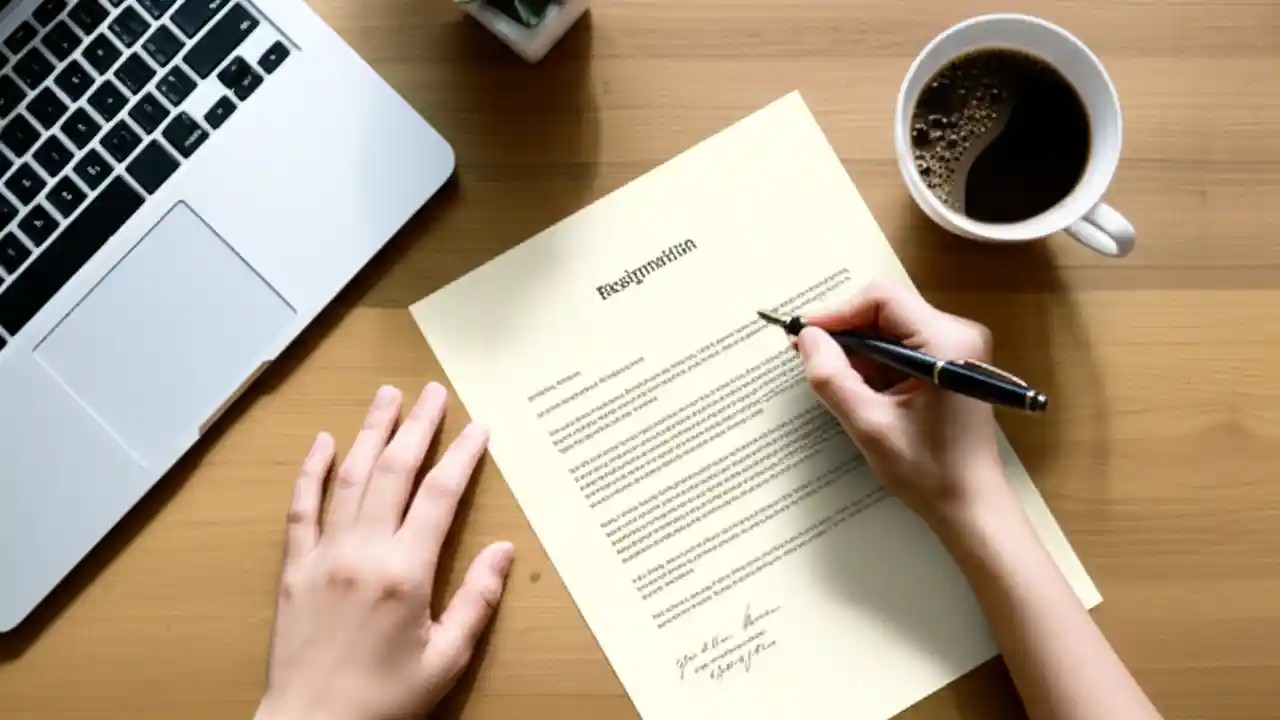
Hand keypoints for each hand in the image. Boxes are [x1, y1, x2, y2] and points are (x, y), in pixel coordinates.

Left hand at [256, 383, 514, 719]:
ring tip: (386, 396)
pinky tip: (323, 442)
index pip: (441, 496)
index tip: (478, 426)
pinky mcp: (294, 568)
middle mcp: (363, 552)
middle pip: (394, 471)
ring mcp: (323, 555)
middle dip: (417, 426)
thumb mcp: (446, 659)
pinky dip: (312, 471)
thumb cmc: (385, 702)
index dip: (462, 455)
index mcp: (405, 573)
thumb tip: (505, 550)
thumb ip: (477, 600)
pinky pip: (301, 508)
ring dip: (369, 432)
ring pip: (349, 478)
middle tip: (433, 392)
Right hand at [796, 281, 1007, 527]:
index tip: (802, 335)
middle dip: (844, 332)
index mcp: (945, 341)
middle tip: (808, 357)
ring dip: (858, 351)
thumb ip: (832, 377)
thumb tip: (806, 337)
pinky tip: (859, 390)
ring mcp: (956, 347)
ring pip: (889, 328)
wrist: (970, 503)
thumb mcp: (868, 425)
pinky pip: (901, 346)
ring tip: (835, 382)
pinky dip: (874, 363)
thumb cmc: (928, 470)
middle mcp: (956, 333)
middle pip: (884, 310)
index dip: (836, 312)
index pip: (880, 299)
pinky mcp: (949, 362)